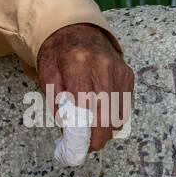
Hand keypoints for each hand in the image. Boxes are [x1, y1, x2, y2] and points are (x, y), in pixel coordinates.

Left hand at [37, 23, 133, 152]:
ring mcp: (119, 70)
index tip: (82, 147)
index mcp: (77, 64)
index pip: (87, 107)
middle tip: (87, 144)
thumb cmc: (57, 54)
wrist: (76, 29)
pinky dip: (114, 116)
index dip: (87, 132)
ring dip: (107, 128)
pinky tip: (100, 111)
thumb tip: (68, 131)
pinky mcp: (128, 75)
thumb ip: (56, 102)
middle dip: (98, 137)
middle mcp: (103, 67)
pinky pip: (124, 106)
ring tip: (91, 125)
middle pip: (107, 115)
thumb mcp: (47, 74)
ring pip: (119, 114)